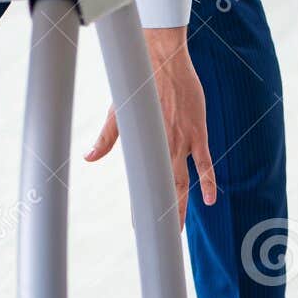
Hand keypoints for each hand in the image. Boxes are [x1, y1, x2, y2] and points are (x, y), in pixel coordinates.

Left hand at [83, 27, 216, 224]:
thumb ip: (106, 138)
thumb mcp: (119, 111)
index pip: (144, 182)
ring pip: (184, 181)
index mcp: (145, 144)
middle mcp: (165, 146)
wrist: (163, 58)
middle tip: (164, 239)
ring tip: (179, 229)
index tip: (141, 227)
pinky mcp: (198, 131)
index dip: (143, 206)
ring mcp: (184, 140)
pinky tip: (209, 200)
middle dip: (165, 216)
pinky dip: (208, 181)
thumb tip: (88, 157)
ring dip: (182, 206)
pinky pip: (206, 162)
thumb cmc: (139, 82)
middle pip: (167, 189)